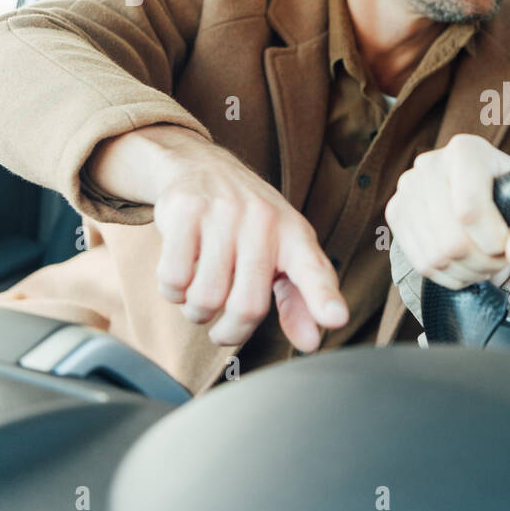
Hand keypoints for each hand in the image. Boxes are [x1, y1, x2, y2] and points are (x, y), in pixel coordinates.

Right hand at [149, 144, 348, 350]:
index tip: (337, 320)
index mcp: (295, 235)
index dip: (324, 298)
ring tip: (199, 298)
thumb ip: (298, 300)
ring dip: (196, 312)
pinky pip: (173, 278)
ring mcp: (224, 213)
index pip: (314, 270)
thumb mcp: (283, 253)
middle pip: (247, 306)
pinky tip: (181, 277)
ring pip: (205, 297)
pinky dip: (172, 291)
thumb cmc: (251, 224)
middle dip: (229, 332)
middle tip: (222, 329)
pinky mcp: (185, 210)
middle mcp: (264, 221)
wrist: (203, 168)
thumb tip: (310, 342)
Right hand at [385, 134, 509, 288]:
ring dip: (468, 270)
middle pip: (452, 238)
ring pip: (436, 255)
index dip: (492, 240)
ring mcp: (408, 188)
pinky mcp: (395, 212)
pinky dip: (450, 274)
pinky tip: (466, 264)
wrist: (484, 194)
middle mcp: (431, 164)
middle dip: (484, 260)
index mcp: (467, 151)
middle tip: (501, 258)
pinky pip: (421, 262)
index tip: (508, 247)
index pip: (470, 208)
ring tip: (486, 261)